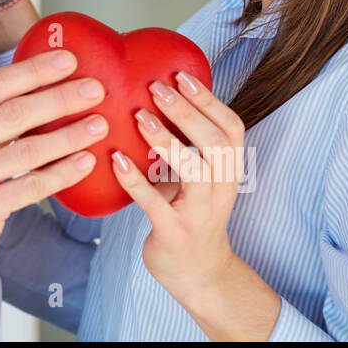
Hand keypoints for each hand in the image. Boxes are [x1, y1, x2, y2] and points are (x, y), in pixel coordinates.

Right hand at [0, 49, 109, 321]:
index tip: (68, 60)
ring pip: (26, 151)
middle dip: (59, 98)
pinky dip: (62, 172)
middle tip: (94, 89)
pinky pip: (30, 187)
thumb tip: (41, 83)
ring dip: (69, 135)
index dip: (32, 70)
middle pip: (12, 114)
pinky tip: (85, 161)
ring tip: (99, 124)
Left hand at [109, 71, 245, 301]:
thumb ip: (188, 144)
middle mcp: (221, 188)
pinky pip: (155, 203)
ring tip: (139, 117)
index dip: (209, 99)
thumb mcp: (201, 176)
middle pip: (216, 143)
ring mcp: (199, 212)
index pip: (231, 127)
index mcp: (229, 169)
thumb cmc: (192, 212)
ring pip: (193, 170)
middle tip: (156, 88)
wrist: (199, 271)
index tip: (181, 75)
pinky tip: (115, 159)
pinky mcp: (174, 232)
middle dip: (187, 111)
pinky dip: (134, 180)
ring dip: (166, 140)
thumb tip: (156, 97)